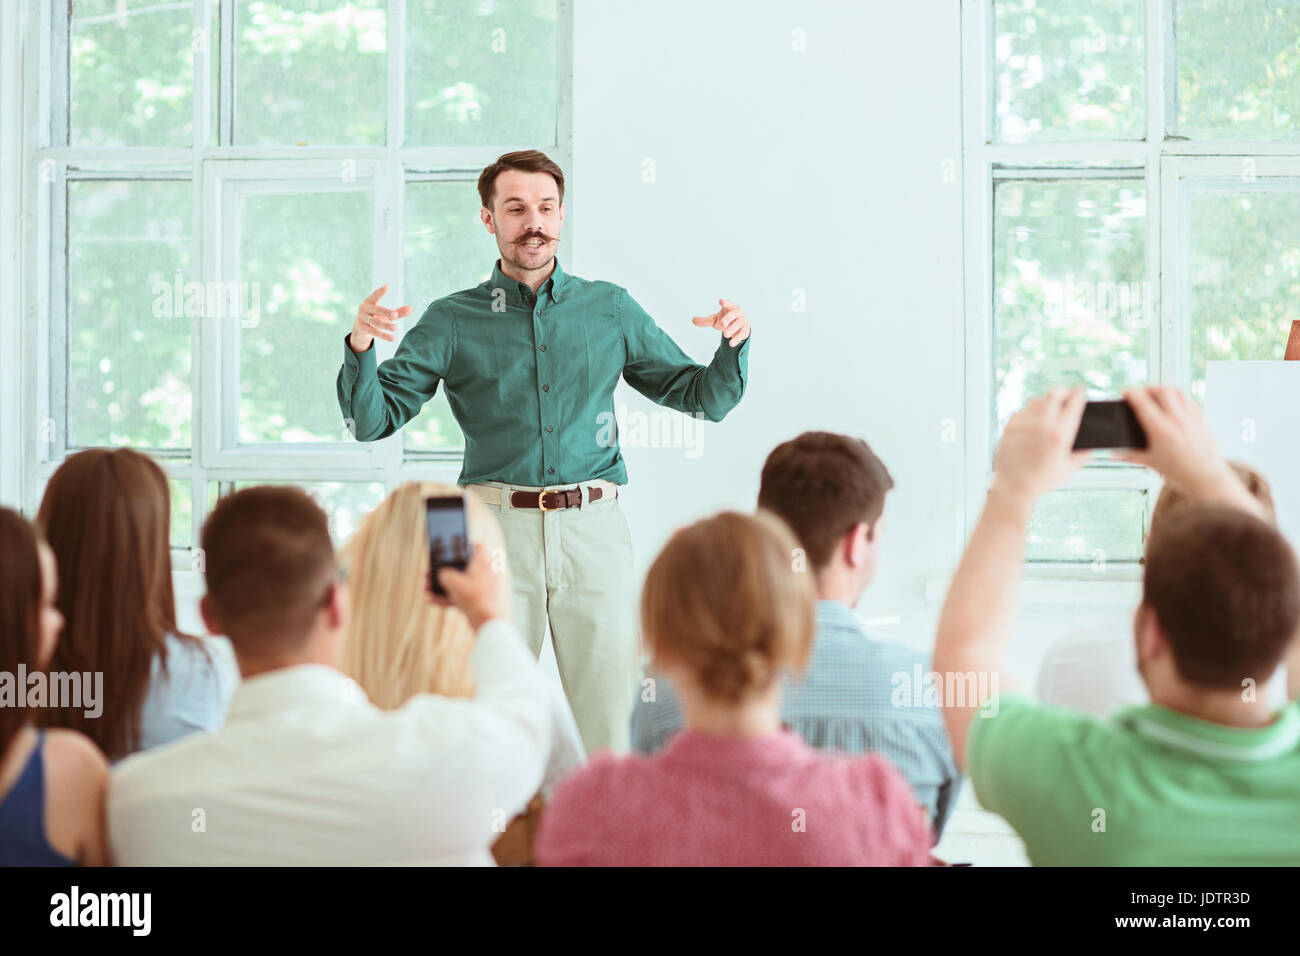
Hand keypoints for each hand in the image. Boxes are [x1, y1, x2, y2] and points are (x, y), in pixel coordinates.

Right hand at [349, 284, 411, 353]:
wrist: (360, 330)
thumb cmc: (375, 318)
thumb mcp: (385, 315)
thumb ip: (398, 312)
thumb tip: (411, 308)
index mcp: (369, 302)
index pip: (375, 296)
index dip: (380, 291)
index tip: (387, 286)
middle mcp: (364, 309)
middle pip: (376, 310)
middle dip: (385, 312)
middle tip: (395, 315)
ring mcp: (362, 319)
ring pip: (375, 322)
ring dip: (386, 325)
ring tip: (396, 328)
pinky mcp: (362, 329)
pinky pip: (374, 332)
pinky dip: (384, 336)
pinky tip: (393, 338)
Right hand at [428, 545, 506, 631]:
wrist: (485, 619)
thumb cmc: (472, 596)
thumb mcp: (451, 580)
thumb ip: (443, 573)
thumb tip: (442, 575)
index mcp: (482, 563)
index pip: (477, 547)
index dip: (465, 545)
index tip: (455, 546)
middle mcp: (484, 573)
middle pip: (463, 567)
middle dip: (445, 570)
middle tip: (431, 572)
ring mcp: (482, 588)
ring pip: (460, 583)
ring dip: (443, 585)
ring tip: (427, 588)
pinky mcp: (479, 600)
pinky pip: (461, 596)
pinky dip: (448, 598)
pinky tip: (432, 601)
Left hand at [692, 298, 749, 346]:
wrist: (738, 327)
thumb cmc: (725, 320)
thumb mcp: (714, 320)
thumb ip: (705, 321)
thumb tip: (692, 320)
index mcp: (729, 307)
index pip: (728, 303)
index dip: (725, 303)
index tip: (720, 301)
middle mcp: (738, 312)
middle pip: (735, 314)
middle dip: (729, 318)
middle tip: (722, 323)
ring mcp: (743, 320)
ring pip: (739, 324)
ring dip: (732, 329)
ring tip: (725, 335)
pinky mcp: (745, 329)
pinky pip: (742, 334)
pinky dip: (736, 339)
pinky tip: (731, 344)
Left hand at [991, 386, 1091, 503]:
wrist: (1013, 487)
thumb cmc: (1040, 481)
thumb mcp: (1067, 471)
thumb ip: (1082, 457)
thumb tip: (1091, 449)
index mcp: (1059, 435)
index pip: (1073, 405)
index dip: (1079, 394)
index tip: (1080, 390)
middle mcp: (1042, 426)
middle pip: (1054, 394)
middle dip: (1062, 391)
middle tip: (1064, 394)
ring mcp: (1024, 425)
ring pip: (1035, 401)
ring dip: (1044, 402)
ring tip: (1047, 408)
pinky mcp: (1009, 427)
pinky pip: (1020, 411)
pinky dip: (1028, 413)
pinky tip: (1031, 420)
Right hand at [1113, 386, 1235, 496]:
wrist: (1205, 477)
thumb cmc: (1180, 471)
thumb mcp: (1150, 462)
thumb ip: (1129, 456)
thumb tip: (1114, 454)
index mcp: (1161, 430)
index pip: (1142, 402)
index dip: (1131, 393)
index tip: (1125, 392)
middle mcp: (1177, 420)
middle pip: (1160, 391)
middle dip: (1147, 388)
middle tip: (1140, 392)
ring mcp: (1191, 417)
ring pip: (1176, 391)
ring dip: (1163, 389)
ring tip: (1156, 394)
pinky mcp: (1202, 418)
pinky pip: (1188, 399)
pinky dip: (1178, 397)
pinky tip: (1173, 403)